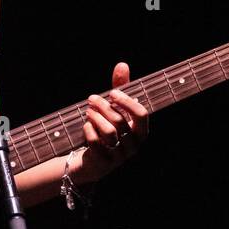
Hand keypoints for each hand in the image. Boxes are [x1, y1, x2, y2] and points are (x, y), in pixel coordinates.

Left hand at [77, 61, 149, 184]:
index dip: (126, 102)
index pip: (141, 114)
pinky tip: (86, 125)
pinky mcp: (104, 163)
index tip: (112, 93)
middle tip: (91, 98)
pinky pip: (96, 143)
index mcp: (140, 132)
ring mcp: (119, 157)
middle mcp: (133, 146)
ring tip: (88, 111)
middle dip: (103, 106)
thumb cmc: (106, 130)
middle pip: (120, 121)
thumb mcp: (115, 110)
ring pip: (109, 132)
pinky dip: (89, 131)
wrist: (92, 161)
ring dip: (96, 118)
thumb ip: (120, 88)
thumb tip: (122, 64)